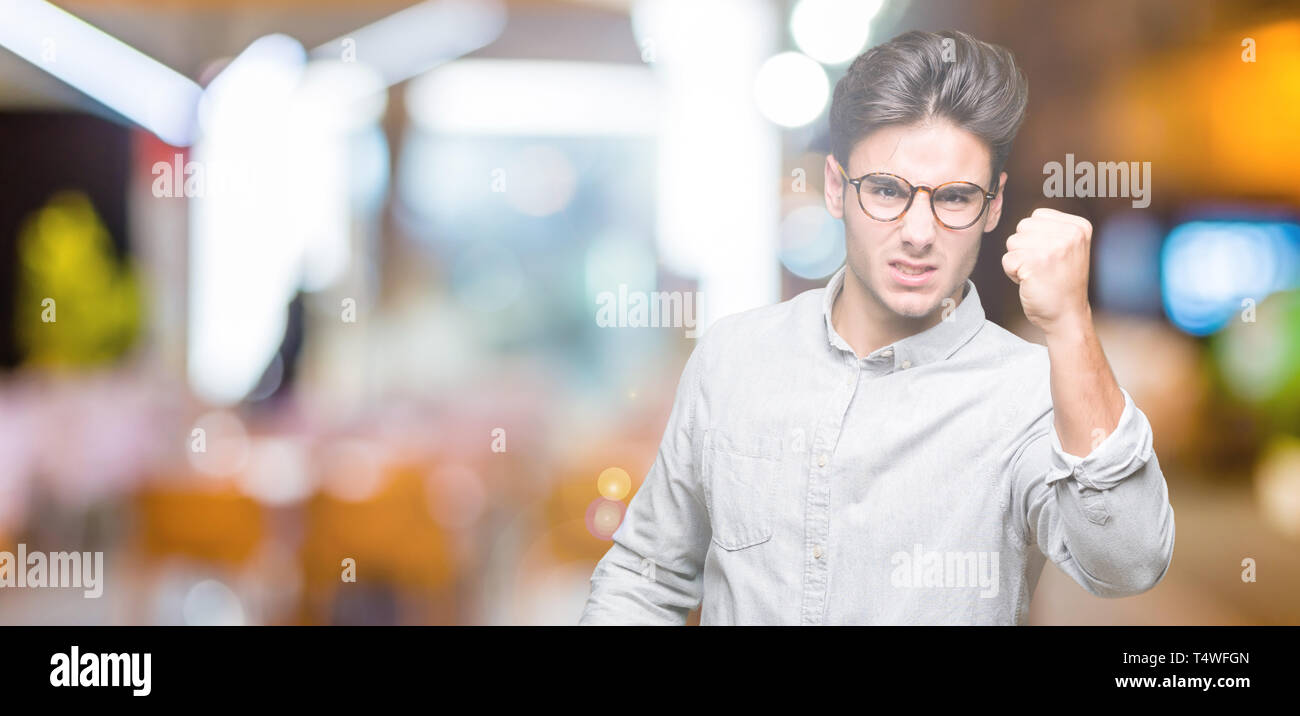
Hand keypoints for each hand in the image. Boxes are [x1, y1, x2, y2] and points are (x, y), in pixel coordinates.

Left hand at [1002, 207, 1092, 334]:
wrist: (1067, 316)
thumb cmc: (1062, 283)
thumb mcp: (1068, 247)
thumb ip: (1052, 228)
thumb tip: (1024, 218)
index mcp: (1079, 226)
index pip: (1037, 216)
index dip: (1035, 238)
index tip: (1051, 257)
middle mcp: (1070, 234)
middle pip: (1022, 227)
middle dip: (1024, 248)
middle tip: (1042, 268)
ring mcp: (1054, 247)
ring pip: (1012, 242)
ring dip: (1018, 260)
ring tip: (1037, 274)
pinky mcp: (1036, 262)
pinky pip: (1007, 259)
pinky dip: (1012, 273)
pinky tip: (1030, 282)